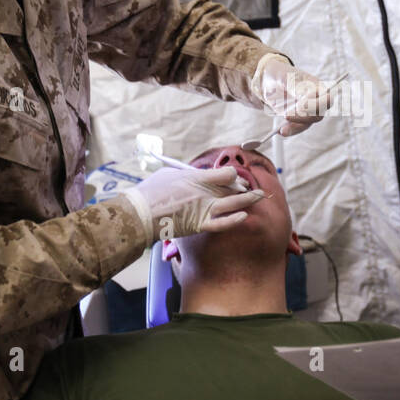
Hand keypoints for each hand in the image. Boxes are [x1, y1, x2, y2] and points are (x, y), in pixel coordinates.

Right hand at [123, 166, 263, 240]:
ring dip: (248, 199)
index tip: (234, 178)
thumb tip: (201, 176)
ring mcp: (203, 210)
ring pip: (233, 204)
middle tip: (250, 187)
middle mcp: (204, 193)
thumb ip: (189, 175)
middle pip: (233, 188)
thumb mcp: (170, 174)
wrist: (139, 215)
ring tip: (259, 196)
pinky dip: (234, 220)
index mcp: (196, 178)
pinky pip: (222, 224)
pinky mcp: (199, 226)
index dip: (234, 175)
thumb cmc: (151, 192)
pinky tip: (244, 216)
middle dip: (244, 187)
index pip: (226, 173)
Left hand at [250, 54, 334, 135]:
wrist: (269, 81)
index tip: (299, 105)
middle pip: (318, 114)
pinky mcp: (298, 118)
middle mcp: (315, 100)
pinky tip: (280, 131)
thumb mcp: (286, 77)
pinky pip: (298, 127)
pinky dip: (290, 130)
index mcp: (317, 87)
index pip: (327, 99)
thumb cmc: (280, 74)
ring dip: (296, 127)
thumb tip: (306, 95)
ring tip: (281, 129)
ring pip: (308, 123)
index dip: (316, 105)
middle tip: (286, 116)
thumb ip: (297, 85)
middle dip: (303, 117)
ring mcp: (307, 110)